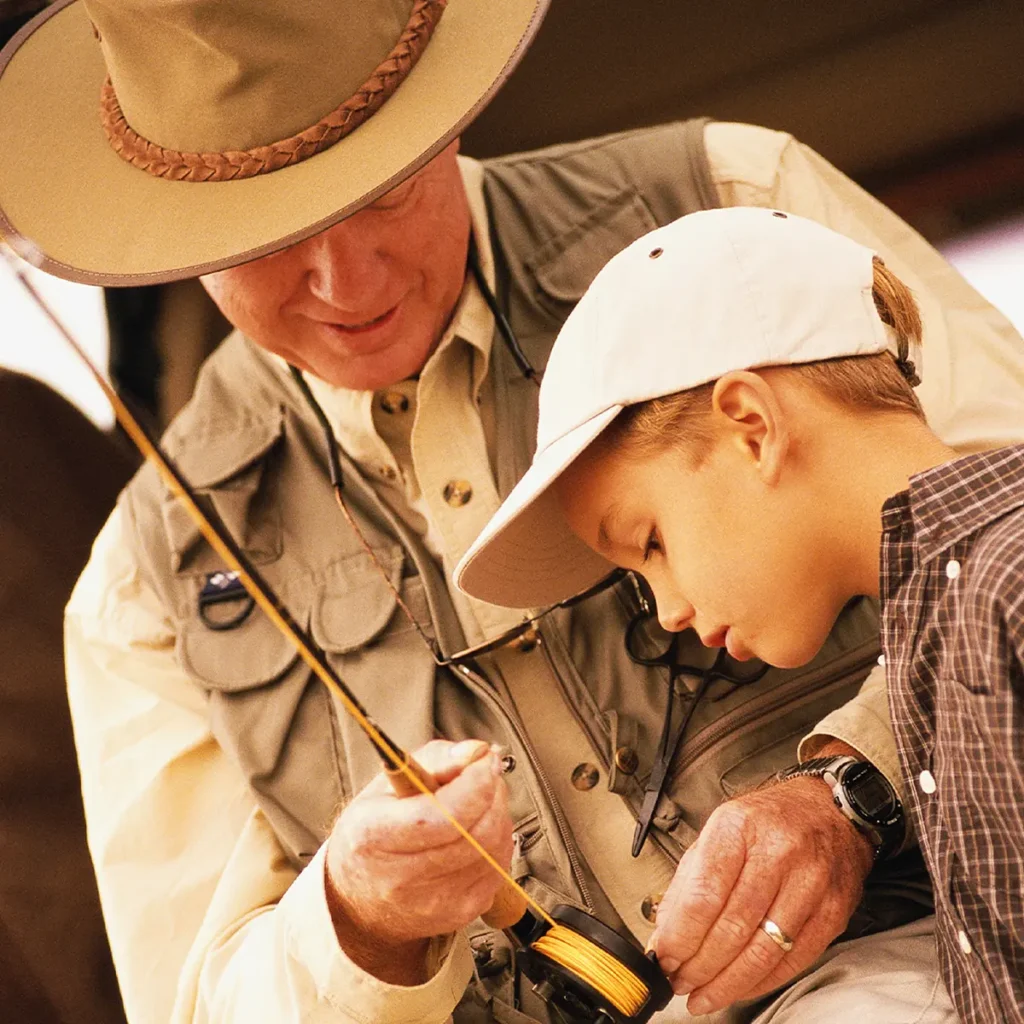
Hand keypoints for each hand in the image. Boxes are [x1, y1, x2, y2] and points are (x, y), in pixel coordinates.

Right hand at [325, 739, 513, 983]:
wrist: (360, 901)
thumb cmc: (372, 834)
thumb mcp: (386, 785)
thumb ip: (435, 759)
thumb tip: (475, 752)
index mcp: (376, 837)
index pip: (444, 815)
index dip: (475, 783)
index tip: (483, 759)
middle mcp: (403, 878)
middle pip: (477, 832)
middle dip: (492, 793)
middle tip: (485, 773)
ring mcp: (434, 902)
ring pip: (494, 848)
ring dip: (497, 814)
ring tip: (479, 801)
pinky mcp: (459, 914)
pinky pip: (498, 868)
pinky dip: (497, 842)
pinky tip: (477, 831)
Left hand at [650, 775, 874, 1014]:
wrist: (830, 810)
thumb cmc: (769, 821)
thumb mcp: (719, 831)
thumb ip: (689, 880)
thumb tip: (665, 931)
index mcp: (738, 828)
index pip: (704, 895)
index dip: (680, 936)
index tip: (664, 957)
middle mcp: (777, 853)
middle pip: (731, 928)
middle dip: (698, 966)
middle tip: (679, 981)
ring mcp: (810, 884)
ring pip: (762, 951)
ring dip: (726, 983)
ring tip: (703, 995)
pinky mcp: (833, 912)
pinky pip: (792, 960)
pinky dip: (760, 982)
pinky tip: (738, 988)